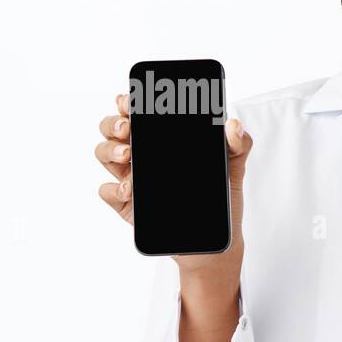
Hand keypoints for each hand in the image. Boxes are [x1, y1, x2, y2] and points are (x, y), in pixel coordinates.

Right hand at [96, 90, 252, 276]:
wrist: (215, 241)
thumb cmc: (220, 199)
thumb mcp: (232, 169)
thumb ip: (237, 145)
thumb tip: (233, 125)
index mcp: (162, 142)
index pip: (138, 115)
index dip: (128, 104)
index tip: (129, 100)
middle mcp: (142, 157)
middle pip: (112, 130)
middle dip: (113, 123)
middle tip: (128, 128)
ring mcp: (132, 180)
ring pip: (104, 154)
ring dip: (110, 150)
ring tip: (128, 156)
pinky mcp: (128, 206)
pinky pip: (107, 192)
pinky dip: (114, 188)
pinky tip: (131, 190)